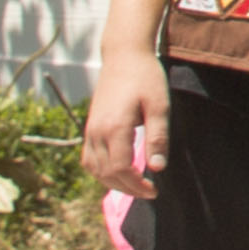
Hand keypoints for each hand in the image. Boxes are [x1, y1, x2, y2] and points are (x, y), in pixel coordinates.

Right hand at [82, 49, 168, 200]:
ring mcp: (90, 129)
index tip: (154, 190)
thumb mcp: (160, 106)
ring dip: (112, 183)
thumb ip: (158, 137)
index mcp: (114, 128)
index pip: (120, 169)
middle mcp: (96, 132)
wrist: (124, 56)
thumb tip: (157, 168)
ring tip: (135, 187)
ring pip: (94, 168)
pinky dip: (100, 171)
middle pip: (106, 173)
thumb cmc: (146, 78)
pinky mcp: (89, 126)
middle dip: (127, 188)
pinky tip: (117, 174)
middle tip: (149, 193)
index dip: (136, 185)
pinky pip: (88, 158)